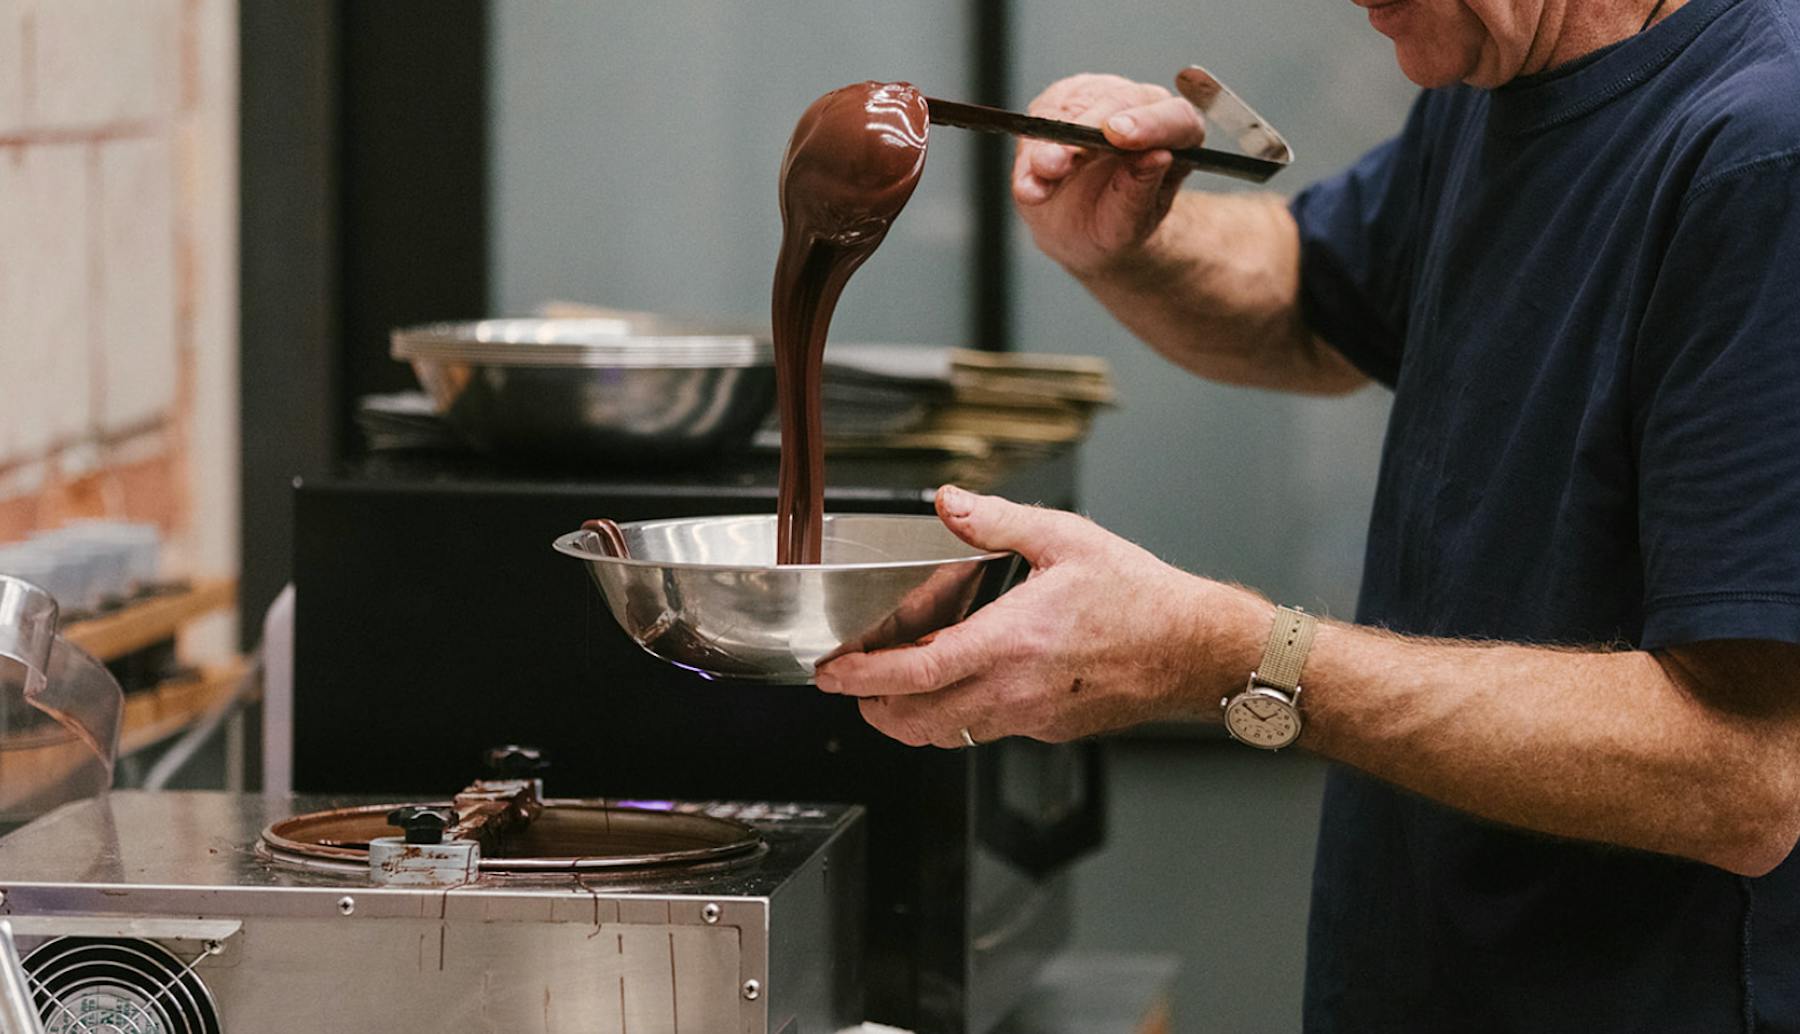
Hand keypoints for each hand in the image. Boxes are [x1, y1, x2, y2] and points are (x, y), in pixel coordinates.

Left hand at [814, 485, 1269, 747]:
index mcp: (1010, 642)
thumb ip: (995, 520)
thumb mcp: (1065, 539)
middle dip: (873, 707)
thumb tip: (947, 499)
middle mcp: (1014, 691)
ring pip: (949, 734)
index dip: (864, 677)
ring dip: (909, 719)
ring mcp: (1031, 718)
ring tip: (891, 692)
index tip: (832, 672)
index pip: (915, 673)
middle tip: (850, 686)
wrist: (1197, 650)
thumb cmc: (1142, 597)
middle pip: (918, 719)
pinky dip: (956, 717)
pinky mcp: (1049, 730)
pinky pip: (986, 730)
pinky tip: (959, 685)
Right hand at [1012, 74, 1206, 277]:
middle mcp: (1137, 108)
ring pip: (1070, 113)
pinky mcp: (1055, 110)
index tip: (1119, 135)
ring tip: (1043, 174)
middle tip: (1066, 158)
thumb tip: (1156, 159)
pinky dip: (1028, 160)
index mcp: (1175, 133)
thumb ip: (1140, 193)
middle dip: (1087, 129)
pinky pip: (1038, 129)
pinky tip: (1029, 185)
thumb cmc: (1117, 222)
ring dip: (1052, 145)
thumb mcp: (1130, 224)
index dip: (1149, 123)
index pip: (1173, 117)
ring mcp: (1094, 104)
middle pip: (1117, 103)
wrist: (1081, 230)